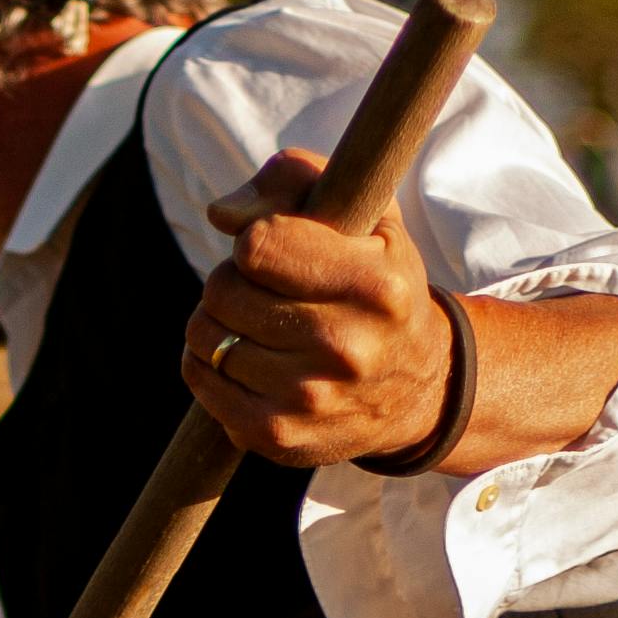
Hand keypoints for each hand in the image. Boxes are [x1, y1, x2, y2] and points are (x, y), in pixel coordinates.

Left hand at [181, 147, 453, 468]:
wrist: (418, 388)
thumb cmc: (379, 284)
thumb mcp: (367, 216)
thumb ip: (295, 181)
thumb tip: (222, 214)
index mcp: (374, 285)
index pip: (257, 244)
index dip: (256, 239)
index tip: (278, 250)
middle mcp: (345, 348)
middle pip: (223, 289)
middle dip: (234, 279)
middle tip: (269, 290)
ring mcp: (308, 399)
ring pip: (204, 334)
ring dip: (220, 320)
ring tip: (261, 323)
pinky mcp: (276, 436)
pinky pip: (199, 376)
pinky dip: (208, 360)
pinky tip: (247, 356)